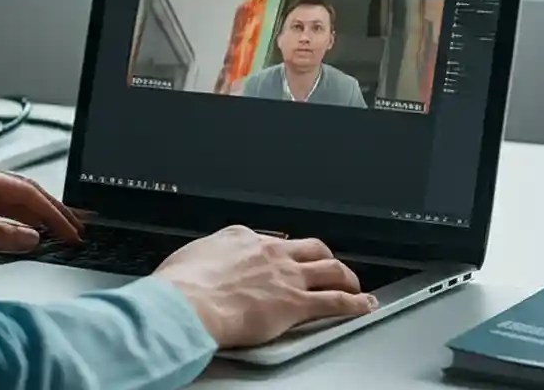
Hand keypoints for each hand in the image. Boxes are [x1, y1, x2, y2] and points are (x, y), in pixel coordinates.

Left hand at [0, 165, 84, 251]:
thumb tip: (30, 237)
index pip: (28, 193)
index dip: (54, 213)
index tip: (72, 231)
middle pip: (25, 192)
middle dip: (53, 210)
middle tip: (76, 229)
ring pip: (12, 201)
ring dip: (37, 215)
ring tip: (58, 231)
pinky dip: (16, 221)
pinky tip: (23, 233)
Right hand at [153, 225, 377, 347]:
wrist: (187, 304)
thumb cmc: (179, 287)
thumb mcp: (187, 259)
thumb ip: (201, 260)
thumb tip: (194, 267)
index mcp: (241, 238)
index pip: (271, 241)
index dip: (281, 252)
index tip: (283, 260)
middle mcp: (270, 252)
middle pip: (310, 248)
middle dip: (324, 256)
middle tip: (330, 265)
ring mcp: (287, 276)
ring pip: (329, 269)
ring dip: (346, 277)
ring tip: (354, 285)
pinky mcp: (296, 303)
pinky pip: (335, 301)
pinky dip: (354, 303)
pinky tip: (364, 305)